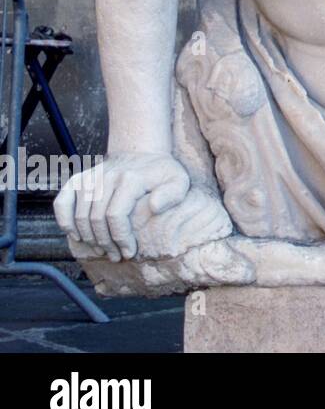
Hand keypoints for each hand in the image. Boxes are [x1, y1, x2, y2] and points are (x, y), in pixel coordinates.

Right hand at [54, 152, 189, 261]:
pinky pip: (62, 202)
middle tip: (115, 256)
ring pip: (80, 215)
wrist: (142, 152)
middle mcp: (107, 176)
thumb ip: (172, 194)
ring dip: (89, 238)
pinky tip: (76, 236)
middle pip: (96, 219)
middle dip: (106, 243)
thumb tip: (154, 207)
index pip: (116, 215)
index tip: (129, 252)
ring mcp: (90, 177)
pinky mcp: (79, 179)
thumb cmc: (161, 173)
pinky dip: (65, 221)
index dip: (121, 238)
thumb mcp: (178, 180)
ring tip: (102, 250)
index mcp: (130, 178)